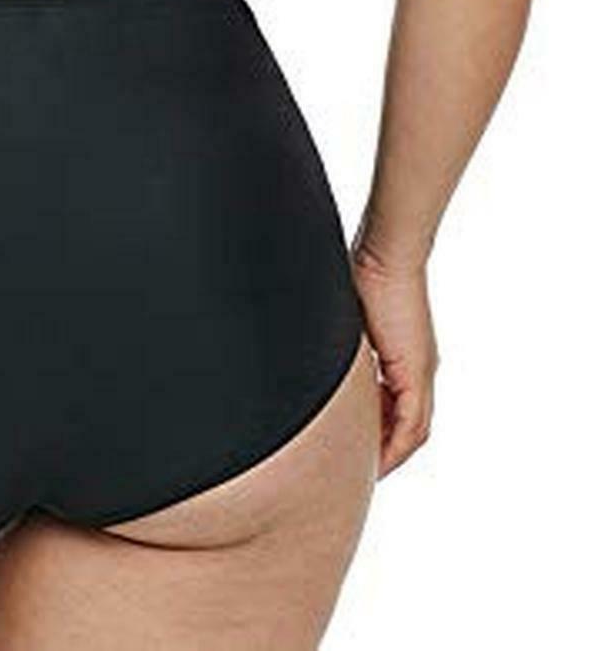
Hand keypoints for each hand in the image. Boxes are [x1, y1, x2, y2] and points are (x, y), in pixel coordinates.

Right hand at [349, 239, 439, 477]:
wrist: (386, 254)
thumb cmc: (364, 271)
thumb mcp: (347, 316)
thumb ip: (338, 338)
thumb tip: (306, 340)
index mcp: (402, 356)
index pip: (394, 406)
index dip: (376, 429)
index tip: (353, 445)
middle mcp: (418, 368)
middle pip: (407, 425)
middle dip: (384, 449)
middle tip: (357, 469)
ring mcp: (421, 371)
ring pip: (412, 431)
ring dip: (390, 453)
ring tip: (365, 473)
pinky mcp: (417, 373)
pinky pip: (411, 426)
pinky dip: (396, 447)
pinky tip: (377, 461)